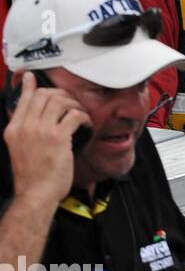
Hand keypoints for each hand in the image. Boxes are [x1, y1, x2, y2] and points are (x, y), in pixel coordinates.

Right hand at [4, 73, 90, 205]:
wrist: (35, 194)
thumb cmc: (32, 176)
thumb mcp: (19, 149)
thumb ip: (25, 132)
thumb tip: (35, 119)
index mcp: (13, 129)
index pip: (23, 99)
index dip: (30, 86)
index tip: (32, 77)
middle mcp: (25, 127)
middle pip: (43, 95)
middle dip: (61, 94)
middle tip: (71, 101)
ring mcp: (40, 131)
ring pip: (59, 101)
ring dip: (74, 104)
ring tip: (80, 113)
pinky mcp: (58, 138)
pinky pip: (74, 115)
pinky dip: (83, 116)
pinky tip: (86, 123)